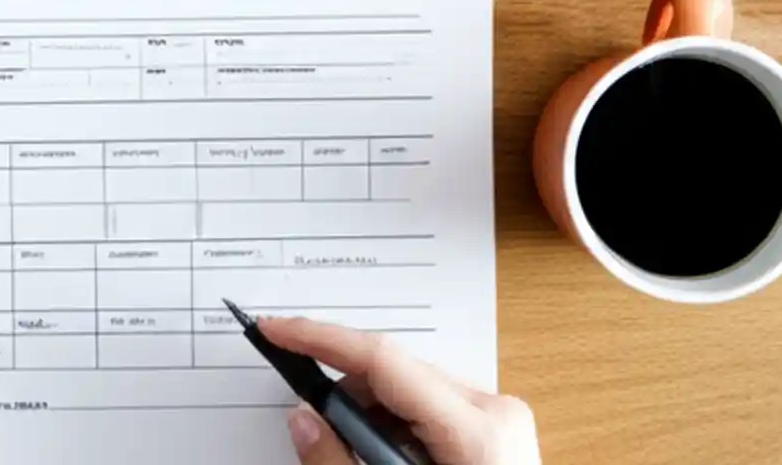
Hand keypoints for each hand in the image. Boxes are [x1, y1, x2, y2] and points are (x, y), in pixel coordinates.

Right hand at [261, 318, 540, 464]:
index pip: (383, 360)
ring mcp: (503, 416)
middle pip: (396, 371)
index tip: (278, 330)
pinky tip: (386, 457)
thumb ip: (338, 462)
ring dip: (371, 411)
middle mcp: (496, 410)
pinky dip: (398, 424)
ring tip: (359, 455)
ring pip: (410, 386)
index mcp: (475, 431)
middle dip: (344, 390)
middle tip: (310, 420)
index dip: (321, 339)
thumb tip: (301, 419)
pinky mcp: (499, 427)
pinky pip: (432, 404)